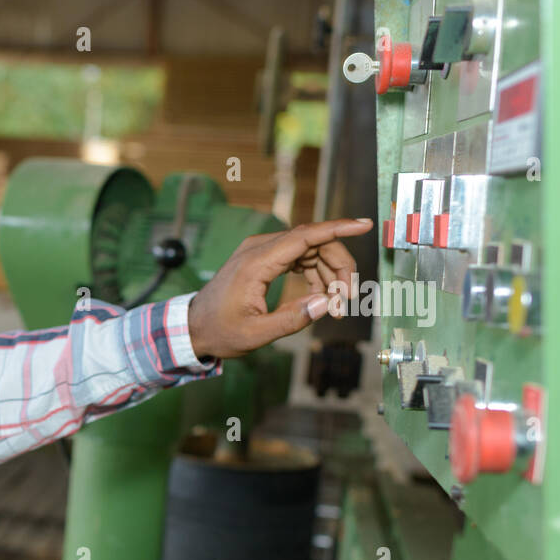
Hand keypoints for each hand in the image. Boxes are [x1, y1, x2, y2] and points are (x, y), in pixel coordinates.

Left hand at [185, 218, 374, 360]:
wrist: (194, 326)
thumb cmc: (220, 331)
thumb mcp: (255, 334)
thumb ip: (291, 319)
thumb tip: (325, 303)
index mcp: (256, 263)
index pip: (304, 236)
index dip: (337, 229)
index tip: (364, 225)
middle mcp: (259, 249)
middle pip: (314, 243)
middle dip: (338, 268)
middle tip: (346, 300)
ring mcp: (261, 252)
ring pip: (310, 251)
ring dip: (329, 275)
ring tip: (334, 308)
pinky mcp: (263, 259)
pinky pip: (299, 258)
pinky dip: (315, 276)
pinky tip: (320, 299)